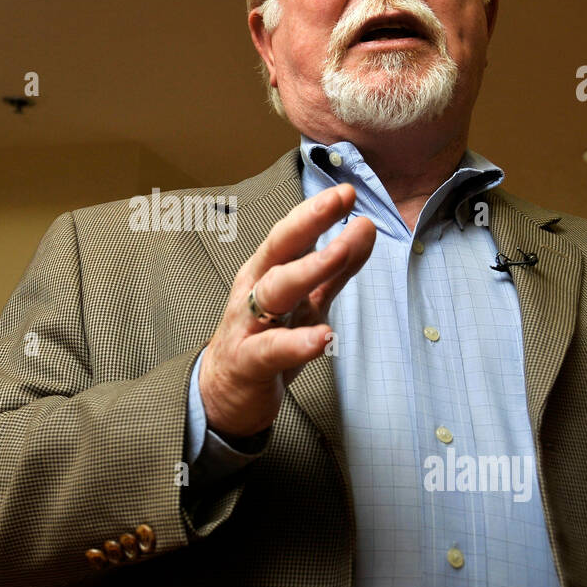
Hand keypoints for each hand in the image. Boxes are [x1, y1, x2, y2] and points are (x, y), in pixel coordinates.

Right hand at [198, 183, 375, 438]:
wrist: (221, 396)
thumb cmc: (264, 341)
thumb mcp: (305, 303)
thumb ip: (335, 269)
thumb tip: (365, 227)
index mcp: (266, 272)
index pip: (292, 233)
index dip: (317, 211)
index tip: (347, 191)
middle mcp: (253, 291)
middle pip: (279, 249)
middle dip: (309, 222)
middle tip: (341, 199)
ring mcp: (248, 325)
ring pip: (274, 291)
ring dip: (308, 270)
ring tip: (340, 253)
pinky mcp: (249, 362)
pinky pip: (273, 349)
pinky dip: (299, 343)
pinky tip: (325, 338)